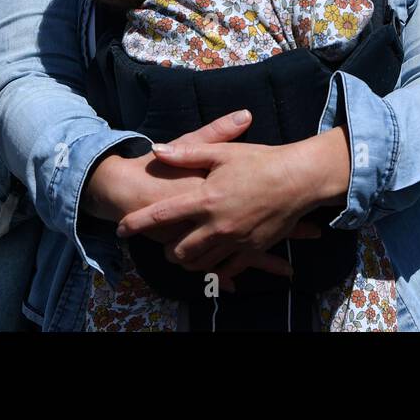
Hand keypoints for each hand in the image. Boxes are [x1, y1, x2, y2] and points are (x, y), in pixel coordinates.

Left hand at [81, 111, 320, 279]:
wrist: (299, 179)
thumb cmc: (262, 161)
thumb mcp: (223, 153)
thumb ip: (187, 153)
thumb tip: (157, 149)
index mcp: (205, 198)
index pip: (162, 215)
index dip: (137, 223)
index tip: (121, 228)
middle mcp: (217, 224)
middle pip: (179, 249)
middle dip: (167, 250)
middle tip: (164, 246)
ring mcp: (235, 240)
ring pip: (200, 263)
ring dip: (188, 261)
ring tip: (184, 255)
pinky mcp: (252, 249)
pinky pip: (227, 269)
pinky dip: (216, 270)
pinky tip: (213, 265)